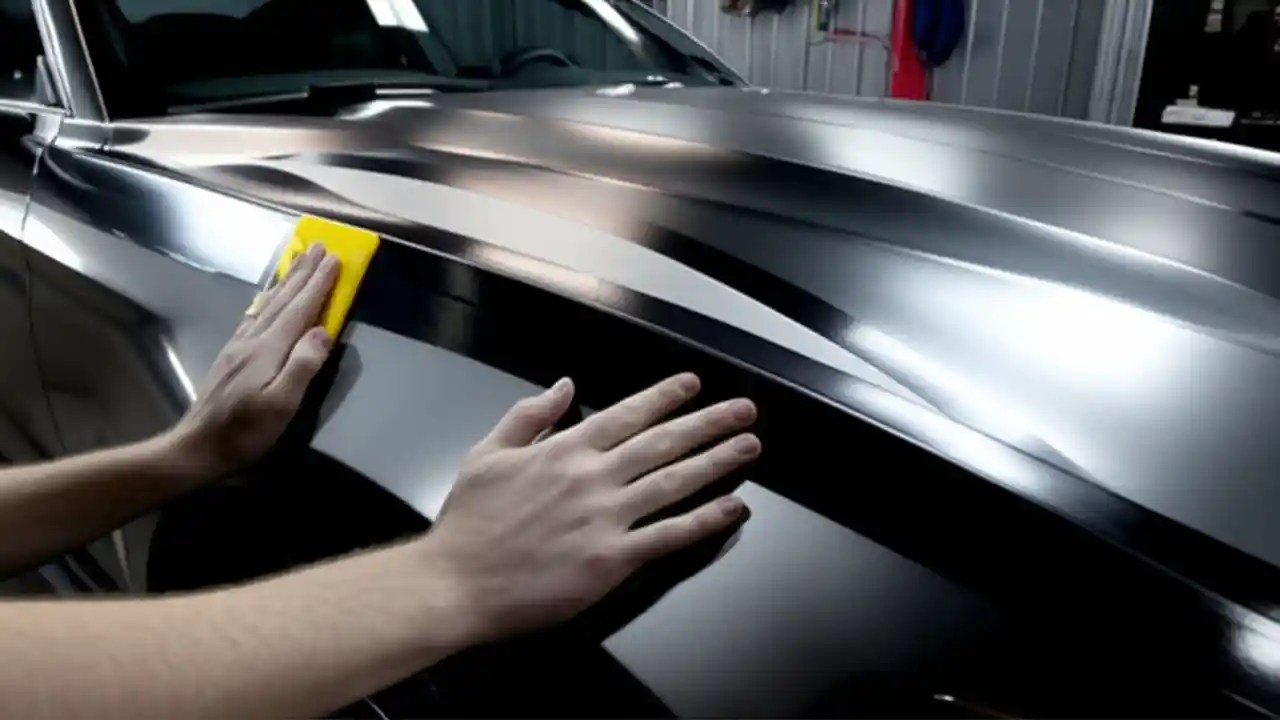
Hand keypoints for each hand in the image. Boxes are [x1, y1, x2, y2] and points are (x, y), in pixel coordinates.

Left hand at [166, 244, 338, 478]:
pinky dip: (268, 300)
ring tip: (298, 261)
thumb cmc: (244, 433)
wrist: (196, 448)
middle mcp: (252, 341)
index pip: (300, 310)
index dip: (319, 285)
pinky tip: (269, 299)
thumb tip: (323, 330)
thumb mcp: (282, 405)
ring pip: (267, 305)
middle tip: (318, 246)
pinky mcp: (231, 357)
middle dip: (303, 273)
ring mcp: (238, 347)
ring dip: (286, 282)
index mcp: (268, 350)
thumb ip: (303, 365)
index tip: (335, 259)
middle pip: (283, 300)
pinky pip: (255, 316)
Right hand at [426, 373, 759, 644]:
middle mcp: (593, 477)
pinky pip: (669, 535)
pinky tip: (734, 509)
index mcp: (564, 450)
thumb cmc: (469, 522)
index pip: (628, 414)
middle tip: (744, 410)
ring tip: (749, 447)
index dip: (666, 396)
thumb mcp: (487, 453)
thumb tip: (564, 386)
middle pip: (664, 442)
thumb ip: (529, 415)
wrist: (456, 583)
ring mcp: (605, 518)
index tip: (695, 384)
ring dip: (718, 462)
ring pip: (675, 483)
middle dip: (710, 423)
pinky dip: (706, 521)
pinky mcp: (611, 560)